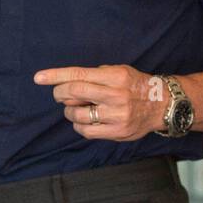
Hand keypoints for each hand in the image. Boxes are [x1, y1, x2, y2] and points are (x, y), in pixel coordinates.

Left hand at [34, 64, 166, 141]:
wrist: (163, 105)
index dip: (56, 76)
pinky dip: (79, 125)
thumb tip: (69, 82)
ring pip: (77, 114)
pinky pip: (87, 131)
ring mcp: (117, 115)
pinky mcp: (117, 132)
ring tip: (75, 108)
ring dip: (69, 111)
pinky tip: (84, 120)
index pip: (79, 75)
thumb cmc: (137, 86)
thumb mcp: (121, 71)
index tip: (39, 77)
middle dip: (60, 93)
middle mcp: (116, 95)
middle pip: (74, 92)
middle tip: (59, 94)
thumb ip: (97, 75)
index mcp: (116, 76)